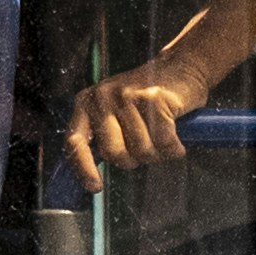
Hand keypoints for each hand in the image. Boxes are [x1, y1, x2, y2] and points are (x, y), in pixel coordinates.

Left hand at [60, 61, 209, 179]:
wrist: (181, 67)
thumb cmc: (147, 99)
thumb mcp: (115, 112)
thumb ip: (102, 136)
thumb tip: (90, 178)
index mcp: (87, 103)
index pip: (74, 142)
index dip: (83, 168)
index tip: (95, 187)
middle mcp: (102, 97)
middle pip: (114, 153)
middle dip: (133, 160)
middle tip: (146, 150)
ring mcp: (127, 96)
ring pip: (141, 150)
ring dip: (158, 154)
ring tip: (163, 138)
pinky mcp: (153, 98)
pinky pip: (164, 142)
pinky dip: (174, 148)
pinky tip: (177, 140)